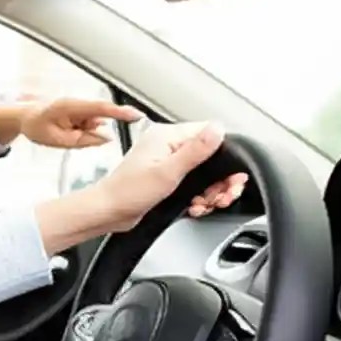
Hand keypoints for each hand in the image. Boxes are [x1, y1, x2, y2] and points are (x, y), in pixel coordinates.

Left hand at [0, 97, 142, 147]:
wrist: (26, 117)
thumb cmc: (37, 126)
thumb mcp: (57, 140)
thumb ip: (83, 140)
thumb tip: (106, 138)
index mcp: (70, 106)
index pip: (101, 108)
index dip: (120, 112)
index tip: (137, 115)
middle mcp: (78, 103)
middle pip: (99, 117)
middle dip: (91, 129)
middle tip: (71, 133)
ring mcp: (80, 106)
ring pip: (95, 124)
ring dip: (84, 132)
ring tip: (61, 131)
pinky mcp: (82, 111)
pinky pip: (90, 125)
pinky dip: (82, 131)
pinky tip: (66, 130)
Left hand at [93, 121, 247, 230]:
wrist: (108, 211)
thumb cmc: (128, 192)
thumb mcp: (168, 171)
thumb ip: (195, 150)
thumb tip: (217, 129)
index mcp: (168, 136)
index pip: (210, 135)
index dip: (226, 156)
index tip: (232, 176)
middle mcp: (168, 146)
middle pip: (211, 157)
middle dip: (221, 180)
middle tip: (222, 196)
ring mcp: (167, 162)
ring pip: (205, 173)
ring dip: (211, 191)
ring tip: (206, 203)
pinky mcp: (166, 178)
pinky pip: (194, 184)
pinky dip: (199, 197)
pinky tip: (195, 206)